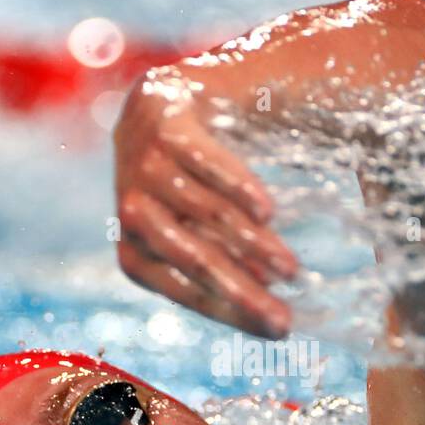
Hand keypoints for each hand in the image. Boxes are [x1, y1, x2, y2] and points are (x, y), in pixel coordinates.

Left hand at [114, 75, 297, 337]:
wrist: (169, 93)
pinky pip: (203, 161)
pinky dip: (234, 186)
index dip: (230, 313)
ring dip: (250, 244)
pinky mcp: (164, 123)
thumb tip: (274, 315)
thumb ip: (228, 263)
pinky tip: (267, 211)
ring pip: (204, 212)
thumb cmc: (193, 178)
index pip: (183, 290)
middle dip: (241, 292)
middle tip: (285, 318)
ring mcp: (144, 163)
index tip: (278, 330)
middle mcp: (133, 208)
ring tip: (291, 269)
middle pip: (194, 258)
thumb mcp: (199, 226)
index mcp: (135, 248)